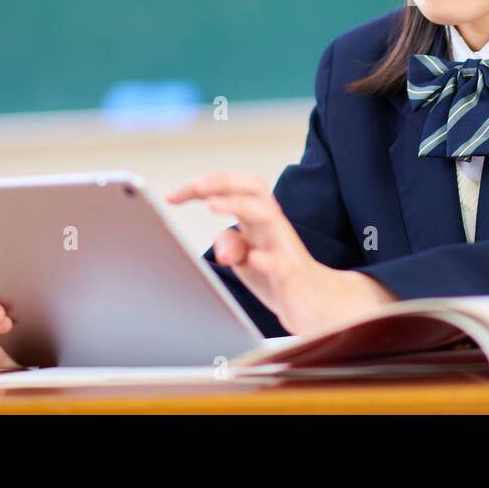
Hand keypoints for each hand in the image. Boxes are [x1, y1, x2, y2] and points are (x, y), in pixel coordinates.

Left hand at [166, 172, 397, 334]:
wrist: (315, 305)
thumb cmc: (278, 276)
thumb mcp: (246, 258)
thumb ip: (229, 245)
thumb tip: (220, 247)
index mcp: (258, 219)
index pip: (233, 187)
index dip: (203, 185)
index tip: (172, 196)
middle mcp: (272, 226)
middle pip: (254, 187)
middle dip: (222, 182)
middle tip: (194, 187)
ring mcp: (284, 247)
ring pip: (268, 215)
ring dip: (239, 206)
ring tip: (213, 206)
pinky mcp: (291, 273)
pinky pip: (280, 261)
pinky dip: (264, 258)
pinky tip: (250, 259)